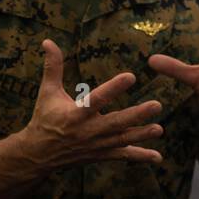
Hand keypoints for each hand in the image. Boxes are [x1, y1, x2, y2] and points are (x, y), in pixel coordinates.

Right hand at [15, 40, 164, 171]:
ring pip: (122, 140)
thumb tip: (48, 40)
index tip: (131, 76)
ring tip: (160, 129)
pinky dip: (140, 156)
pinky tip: (157, 157)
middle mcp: (88, 131)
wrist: (38, 154)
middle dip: (137, 115)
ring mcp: (96, 145)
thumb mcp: (47, 92)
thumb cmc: (44, 118)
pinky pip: (122, 156)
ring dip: (142, 135)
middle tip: (157, 105)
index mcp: (75, 114)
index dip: (113, 88)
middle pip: (116, 122)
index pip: (97, 99)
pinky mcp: (100, 155)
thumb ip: (52, 66)